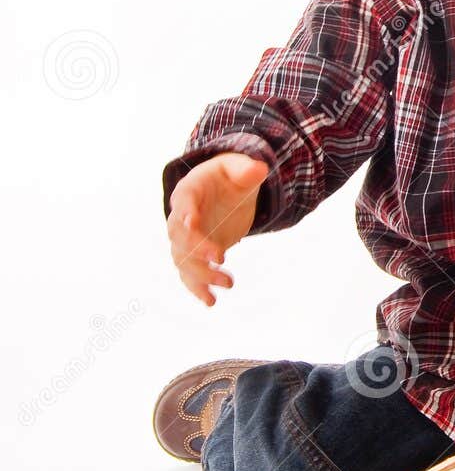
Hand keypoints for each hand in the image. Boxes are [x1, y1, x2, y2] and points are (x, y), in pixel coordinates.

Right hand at [167, 152, 268, 306]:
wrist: (223, 192)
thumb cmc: (230, 177)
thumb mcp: (240, 170)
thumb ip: (246, 170)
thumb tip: (259, 168)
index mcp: (189, 191)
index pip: (183, 201)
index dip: (185, 212)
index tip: (193, 223)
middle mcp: (181, 217)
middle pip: (180, 236)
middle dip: (197, 248)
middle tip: (221, 257)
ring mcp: (186, 239)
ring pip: (184, 260)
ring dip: (202, 274)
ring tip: (229, 282)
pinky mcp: (195, 256)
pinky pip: (190, 275)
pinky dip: (198, 289)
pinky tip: (211, 302)